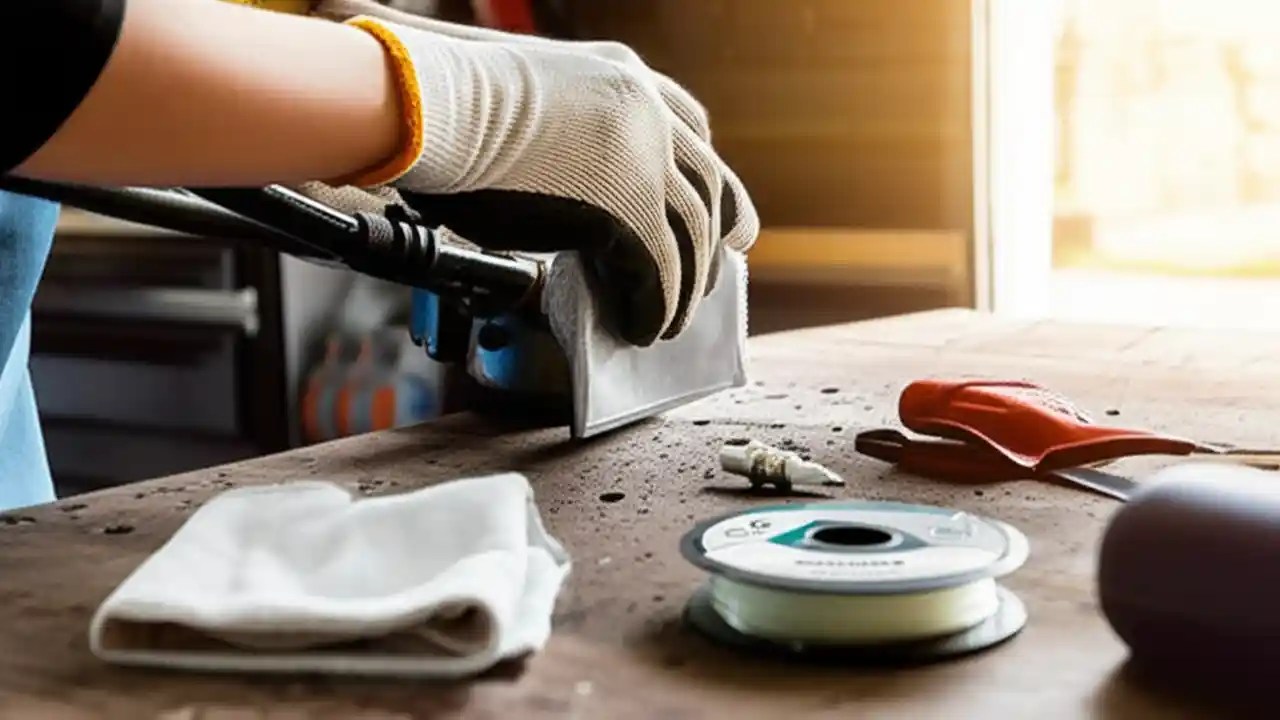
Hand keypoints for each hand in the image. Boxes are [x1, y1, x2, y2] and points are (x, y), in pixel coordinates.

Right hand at [321, 5, 757, 346]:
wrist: (434, 109)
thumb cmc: (453, 107)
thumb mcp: (533, 104)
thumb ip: (572, 138)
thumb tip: (574, 193)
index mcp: (624, 76)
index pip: (692, 129)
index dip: (711, 177)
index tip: (725, 212)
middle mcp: (646, 111)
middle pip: (704, 183)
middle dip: (715, 237)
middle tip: (715, 276)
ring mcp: (644, 159)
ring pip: (690, 234)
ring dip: (685, 286)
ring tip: (672, 320)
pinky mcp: (629, 211)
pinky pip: (659, 271)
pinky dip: (656, 306)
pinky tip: (644, 327)